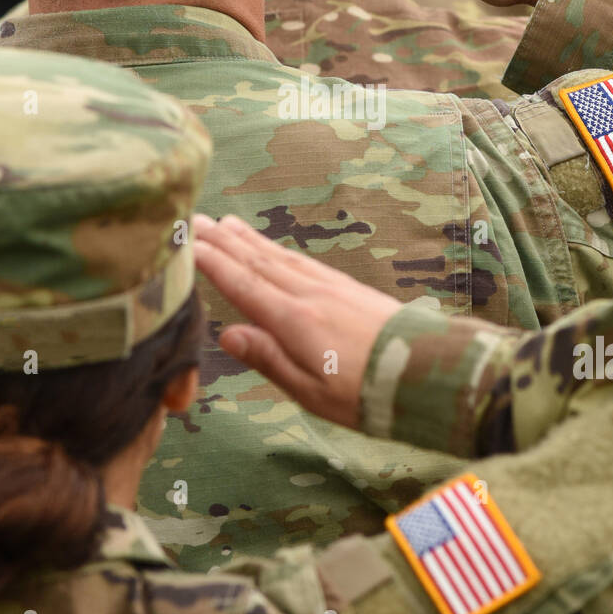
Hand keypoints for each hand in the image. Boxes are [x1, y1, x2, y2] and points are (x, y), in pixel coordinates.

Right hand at [193, 213, 400, 429]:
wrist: (426, 371)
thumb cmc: (365, 393)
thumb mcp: (310, 390)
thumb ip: (268, 359)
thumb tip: (227, 334)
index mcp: (293, 320)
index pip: (242, 285)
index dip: (212, 264)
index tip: (185, 244)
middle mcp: (308, 294)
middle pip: (257, 262)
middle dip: (223, 241)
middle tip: (194, 220)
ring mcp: (330, 286)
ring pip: (279, 257)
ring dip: (248, 239)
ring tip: (225, 222)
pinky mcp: (348, 287)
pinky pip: (302, 260)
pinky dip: (278, 248)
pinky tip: (271, 247)